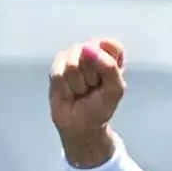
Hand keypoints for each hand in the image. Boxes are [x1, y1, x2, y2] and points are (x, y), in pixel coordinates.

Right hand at [49, 38, 126, 167]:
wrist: (80, 125)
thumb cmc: (100, 107)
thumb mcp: (115, 90)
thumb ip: (109, 67)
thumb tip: (87, 48)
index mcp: (110, 54)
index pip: (110, 45)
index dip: (107, 63)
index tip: (106, 80)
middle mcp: (90, 51)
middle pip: (89, 53)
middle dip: (91, 77)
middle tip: (92, 88)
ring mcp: (72, 57)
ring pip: (72, 64)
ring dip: (78, 84)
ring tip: (80, 91)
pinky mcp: (56, 66)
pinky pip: (58, 73)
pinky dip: (65, 89)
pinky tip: (69, 93)